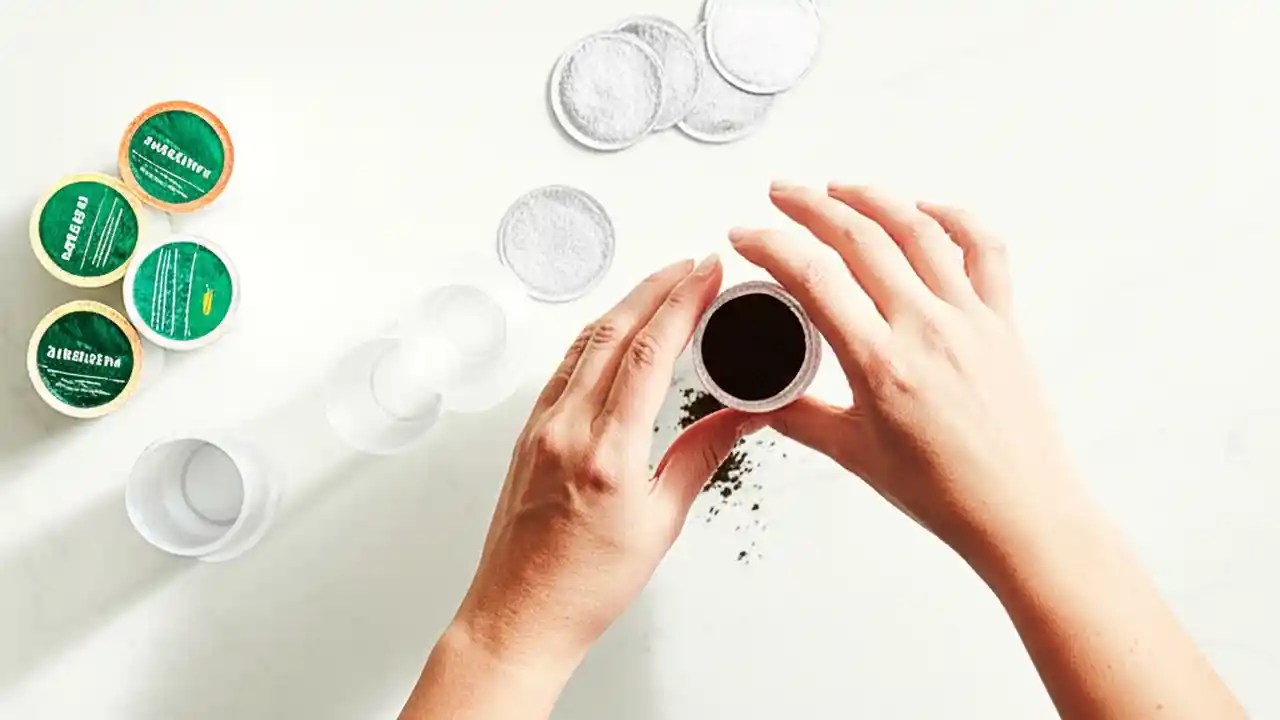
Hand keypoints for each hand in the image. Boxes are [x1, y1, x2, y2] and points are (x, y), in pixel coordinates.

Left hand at [403, 256, 765, 718]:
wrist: (519, 616)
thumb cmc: (584, 585)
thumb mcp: (661, 522)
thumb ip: (701, 454)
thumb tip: (742, 413)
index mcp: (607, 452)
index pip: (649, 352)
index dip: (681, 302)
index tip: (707, 273)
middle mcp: (567, 429)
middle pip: (615, 332)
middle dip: (657, 287)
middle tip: (694, 265)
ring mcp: (540, 428)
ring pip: (586, 343)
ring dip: (626, 306)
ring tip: (662, 287)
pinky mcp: (528, 434)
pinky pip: (565, 368)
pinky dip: (597, 337)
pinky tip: (617, 332)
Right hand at [732, 183, 1243, 718]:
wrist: (1023, 515)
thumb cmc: (945, 495)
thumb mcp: (855, 455)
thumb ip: (800, 417)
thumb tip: (761, 397)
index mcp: (881, 365)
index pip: (814, 279)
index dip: (771, 245)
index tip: (745, 235)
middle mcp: (927, 330)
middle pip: (861, 238)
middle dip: (811, 205)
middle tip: (780, 193)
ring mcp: (971, 319)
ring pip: (918, 230)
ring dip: (873, 198)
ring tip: (838, 187)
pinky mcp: (1004, 321)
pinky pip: (984, 249)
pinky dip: (955, 217)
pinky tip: (926, 209)